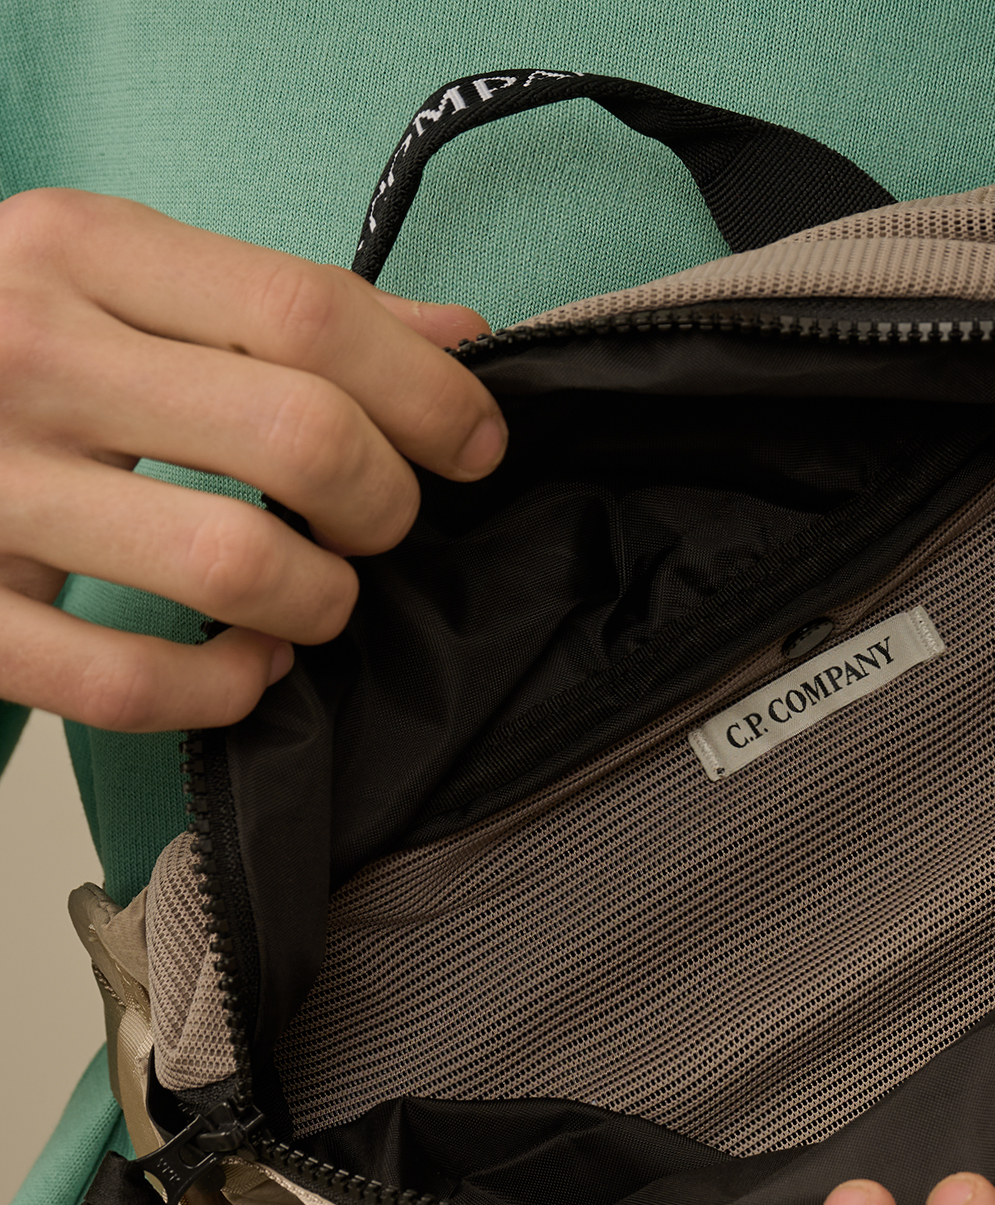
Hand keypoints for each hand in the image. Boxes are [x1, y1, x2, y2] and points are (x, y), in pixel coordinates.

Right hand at [0, 188, 505, 730]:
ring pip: (238, 567)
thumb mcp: (119, 278)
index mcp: (77, 251)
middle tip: (380, 521)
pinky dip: (227, 689)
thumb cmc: (6, 347)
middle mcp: (29, 355)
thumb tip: (456, 339)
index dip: (429, 392)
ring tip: (313, 592)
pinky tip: (249, 665)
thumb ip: (281, 304)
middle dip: (388, 501)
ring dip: (322, 601)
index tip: (473, 442)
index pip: (308, 312)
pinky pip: (133, 684)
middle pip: (301, 437)